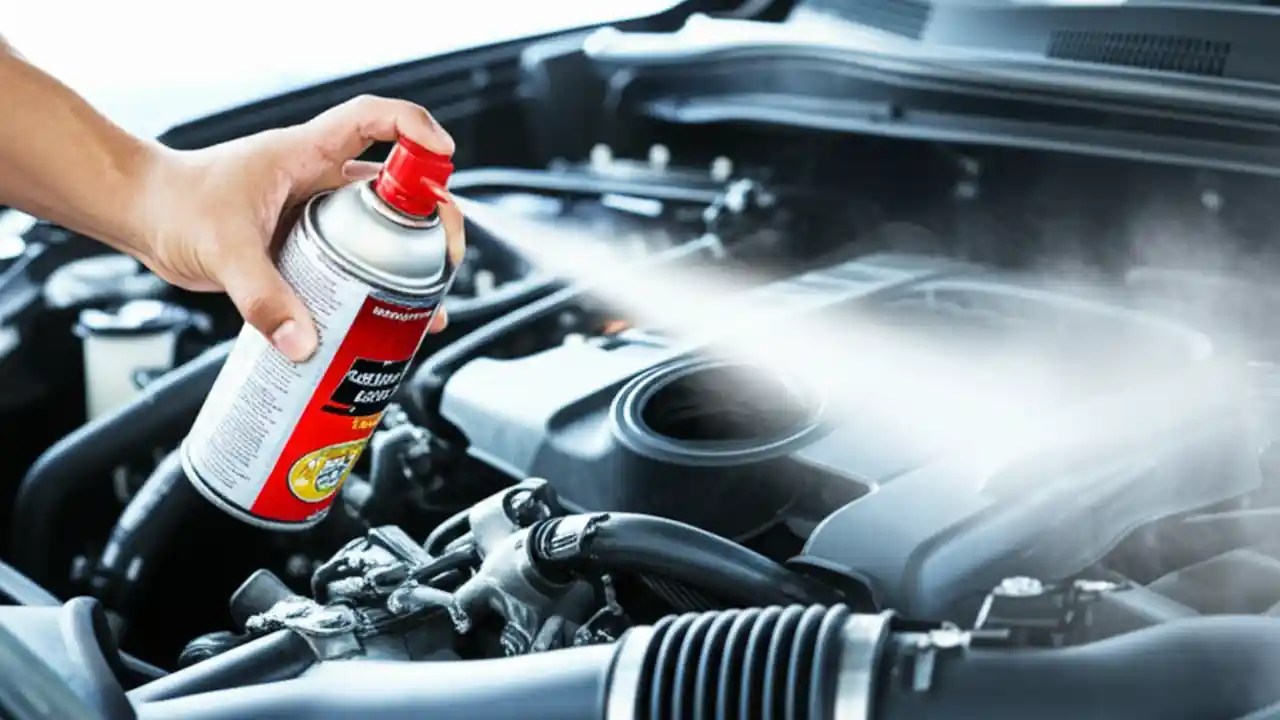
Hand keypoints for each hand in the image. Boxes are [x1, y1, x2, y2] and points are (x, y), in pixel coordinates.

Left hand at [124, 95, 463, 361]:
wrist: (143, 216)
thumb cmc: (174, 203)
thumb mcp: (222, 249)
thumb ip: (262, 297)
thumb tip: (302, 342)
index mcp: (306, 153)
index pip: (374, 120)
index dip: (416, 130)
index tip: (443, 157)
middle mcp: (320, 179)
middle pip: (398, 184)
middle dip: (433, 218)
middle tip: (445, 256)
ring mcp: (316, 213)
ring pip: (382, 229)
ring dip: (410, 261)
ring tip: (429, 304)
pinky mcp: (307, 247)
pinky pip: (354, 263)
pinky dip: (374, 289)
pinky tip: (385, 322)